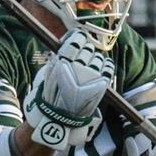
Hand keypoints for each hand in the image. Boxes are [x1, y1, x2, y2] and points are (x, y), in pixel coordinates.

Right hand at [23, 30, 112, 147]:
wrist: (58, 117)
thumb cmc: (49, 96)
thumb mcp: (47, 73)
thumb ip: (57, 58)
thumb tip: (66, 45)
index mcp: (64, 60)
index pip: (76, 40)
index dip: (78, 38)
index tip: (78, 38)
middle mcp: (79, 66)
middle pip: (88, 49)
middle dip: (86, 49)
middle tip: (84, 53)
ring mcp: (92, 75)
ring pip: (98, 57)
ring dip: (95, 58)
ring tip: (91, 64)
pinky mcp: (102, 84)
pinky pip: (108, 68)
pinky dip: (106, 65)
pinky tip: (102, 66)